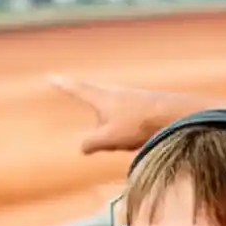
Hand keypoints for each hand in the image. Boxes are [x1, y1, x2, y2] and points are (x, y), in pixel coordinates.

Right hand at [48, 75, 163, 154]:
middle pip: (95, 97)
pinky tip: (140, 138)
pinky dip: (129, 130)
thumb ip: (91, 144)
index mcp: (102, 98)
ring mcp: (131, 98)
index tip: (51, 77)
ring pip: (113, 113)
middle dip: (89, 102)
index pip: (77, 90)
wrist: (175, 116)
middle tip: (77, 94)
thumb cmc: (139, 124)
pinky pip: (129, 121)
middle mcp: (115, 93)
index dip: (63, 85)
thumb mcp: (108, 139)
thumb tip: (83, 148)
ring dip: (113, 125)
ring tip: (124, 137)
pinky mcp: (145, 106)